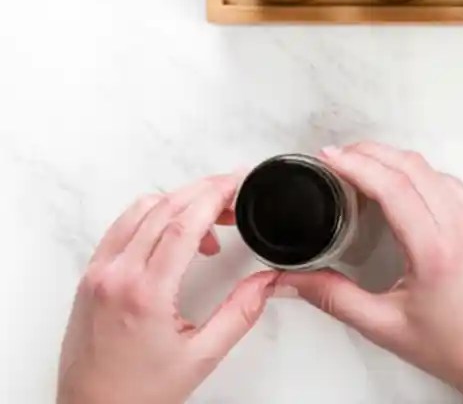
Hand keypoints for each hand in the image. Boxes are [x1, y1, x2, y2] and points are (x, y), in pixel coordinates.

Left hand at [58, 176, 278, 403]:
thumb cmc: (138, 394)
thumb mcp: (202, 356)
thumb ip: (241, 313)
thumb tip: (268, 281)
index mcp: (145, 293)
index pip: (182, 223)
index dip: (214, 195)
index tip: (237, 183)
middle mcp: (115, 276)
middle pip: (162, 208)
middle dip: (203, 192)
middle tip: (233, 196)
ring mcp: (97, 274)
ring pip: (138, 211)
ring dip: (177, 204)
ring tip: (209, 223)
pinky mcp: (89, 278)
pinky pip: (121, 229)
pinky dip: (152, 219)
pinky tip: (174, 237)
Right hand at [278, 142, 462, 403]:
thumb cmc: (453, 347)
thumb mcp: (383, 326)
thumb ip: (333, 298)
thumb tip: (291, 281)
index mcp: (435, 250)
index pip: (393, 187)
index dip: (357, 165)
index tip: (328, 157)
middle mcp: (461, 228)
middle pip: (413, 168)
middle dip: (371, 153)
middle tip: (337, 157)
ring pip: (434, 171)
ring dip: (397, 160)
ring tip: (363, 166)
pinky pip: (451, 184)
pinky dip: (422, 173)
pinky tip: (402, 183)